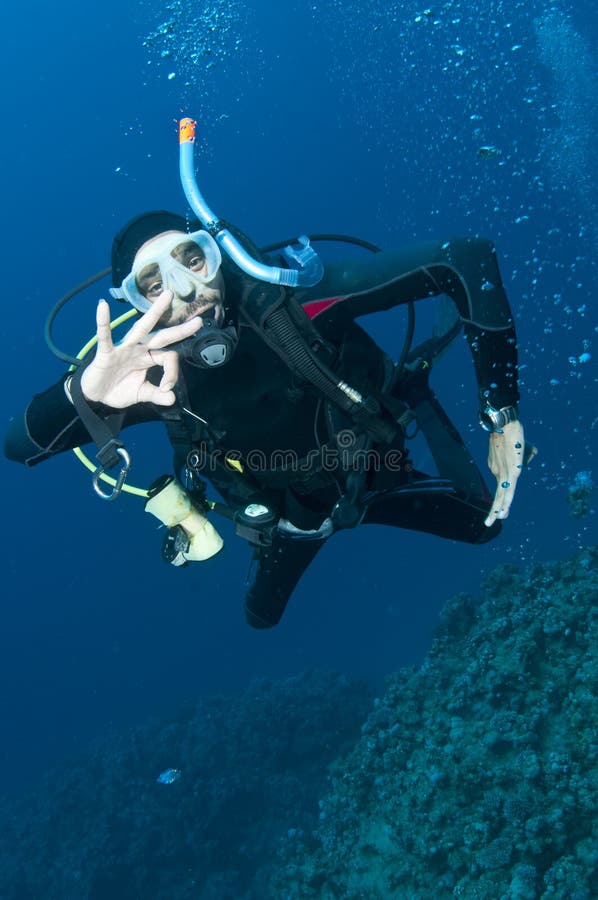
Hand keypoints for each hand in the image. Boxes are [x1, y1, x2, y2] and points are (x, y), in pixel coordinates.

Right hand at [80, 292, 202, 407]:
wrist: (96, 396)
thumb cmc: (118, 389)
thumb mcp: (141, 394)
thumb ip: (156, 395)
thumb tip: (172, 398)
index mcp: (148, 358)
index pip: (168, 358)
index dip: (172, 373)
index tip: (166, 388)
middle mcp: (139, 349)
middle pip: (162, 336)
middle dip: (180, 329)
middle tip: (199, 321)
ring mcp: (123, 348)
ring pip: (141, 328)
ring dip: (155, 312)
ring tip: (168, 295)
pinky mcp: (106, 352)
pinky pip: (105, 336)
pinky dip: (103, 322)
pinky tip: (103, 307)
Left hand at [484, 420, 533, 526]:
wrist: (504, 423)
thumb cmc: (512, 431)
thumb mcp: (519, 445)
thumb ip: (526, 451)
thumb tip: (533, 453)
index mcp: (497, 467)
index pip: (500, 486)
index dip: (500, 498)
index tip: (499, 509)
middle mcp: (498, 472)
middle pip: (498, 493)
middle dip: (495, 508)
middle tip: (490, 521)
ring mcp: (504, 472)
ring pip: (502, 495)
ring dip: (498, 509)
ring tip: (494, 521)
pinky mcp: (512, 472)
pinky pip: (508, 490)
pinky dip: (505, 501)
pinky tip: (503, 511)